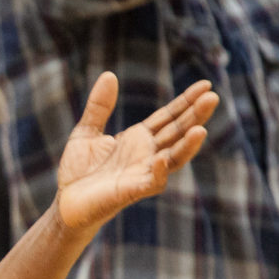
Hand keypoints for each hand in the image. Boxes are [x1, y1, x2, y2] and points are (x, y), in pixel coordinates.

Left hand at [54, 74, 218, 233]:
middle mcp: (147, 155)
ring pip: (173, 158)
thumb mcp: (86, 131)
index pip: (169, 117)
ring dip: (188, 145)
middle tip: (213, 97)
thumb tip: (109, 75)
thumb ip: (99, 106)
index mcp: (139, 139)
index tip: (205, 85)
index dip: (187, 102)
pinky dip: (159, 171)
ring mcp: (142, 173)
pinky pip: (152, 182)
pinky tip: (162, 157)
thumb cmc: (79, 171)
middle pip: (177, 132)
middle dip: (195, 116)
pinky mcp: (132, 191)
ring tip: (201, 129)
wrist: (65, 202)